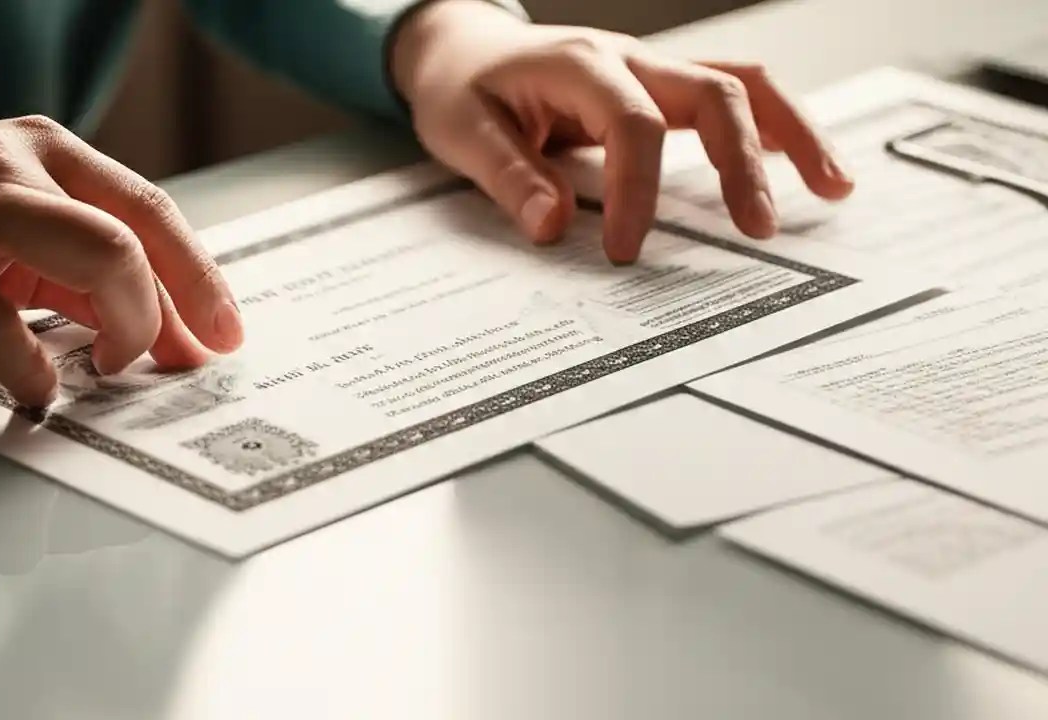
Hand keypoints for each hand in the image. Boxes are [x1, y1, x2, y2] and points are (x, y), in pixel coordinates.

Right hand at [0, 116, 242, 406]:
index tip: (228, 331)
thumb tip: (167, 335)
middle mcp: (15, 163)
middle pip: (131, 234)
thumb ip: (84, 274)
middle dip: (172, 309)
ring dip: (121, 324)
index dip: (201, 276)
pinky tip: (40, 388)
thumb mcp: (12, 228)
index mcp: (50, 152)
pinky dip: (30, 365)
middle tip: (179, 361)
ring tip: (115, 365)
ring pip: (88, 255)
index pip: (151, 209)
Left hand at [391, 1, 853, 262]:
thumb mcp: (464, 133)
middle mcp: (628, 59)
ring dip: (791, 134)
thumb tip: (552, 226)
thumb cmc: (464, 92)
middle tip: (758, 230)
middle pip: (712, 93)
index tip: (629, 253)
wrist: (464, 50)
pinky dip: (776, 128)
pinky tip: (809, 168)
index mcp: (579, 66)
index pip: (632, 126)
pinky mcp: (662, 87)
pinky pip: (734, 95)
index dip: (638, 192)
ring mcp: (652, 68)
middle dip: (743, 161)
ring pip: (742, 85)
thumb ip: (508, 178)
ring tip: (834, 188)